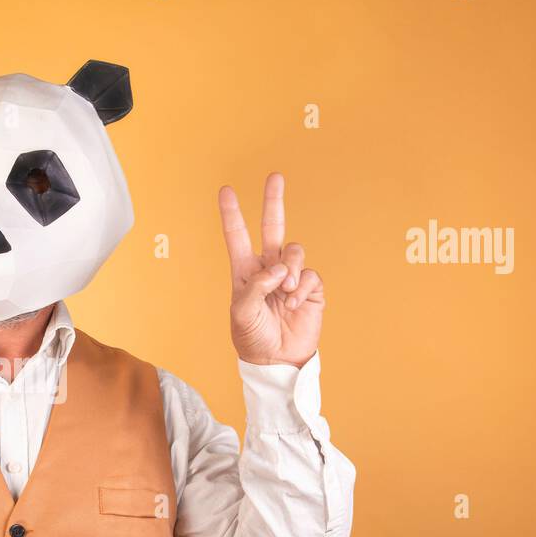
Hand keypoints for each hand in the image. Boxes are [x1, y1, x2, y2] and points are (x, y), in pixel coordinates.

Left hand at [219, 173, 323, 367]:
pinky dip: (301, 288)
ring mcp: (290, 277)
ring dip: (290, 268)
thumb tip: (279, 268)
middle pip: (272, 228)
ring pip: (294, 251)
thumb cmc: (252, 338)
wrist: (277, 360)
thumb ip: (257, 286)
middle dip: (273, 201)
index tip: (226, 191)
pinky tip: (293, 304)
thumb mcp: (242, 313)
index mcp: (245, 272)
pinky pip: (309, 275)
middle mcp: (268, 269)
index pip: (237, 237)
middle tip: (274, 176)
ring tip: (284, 291)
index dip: (232, 214)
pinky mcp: (309, 288)